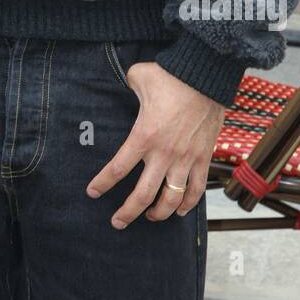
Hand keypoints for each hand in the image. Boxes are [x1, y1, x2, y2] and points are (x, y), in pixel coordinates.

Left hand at [86, 62, 224, 227]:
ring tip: (150, 217)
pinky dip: (189, 204)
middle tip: (117, 222)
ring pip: (171, 199)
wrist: (206, 77)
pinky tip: (180, 210)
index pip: (118, 169)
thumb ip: (128, 84)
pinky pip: (197, 189)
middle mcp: (164, 153)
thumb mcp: (139, 76)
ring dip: (159, 213)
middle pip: (143, 195)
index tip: (93, 192)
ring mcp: (186, 159)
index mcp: (143, 136)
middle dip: (128, 213)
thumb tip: (126, 83)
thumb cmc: (170, 76)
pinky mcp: (203, 158)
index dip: (103, 184)